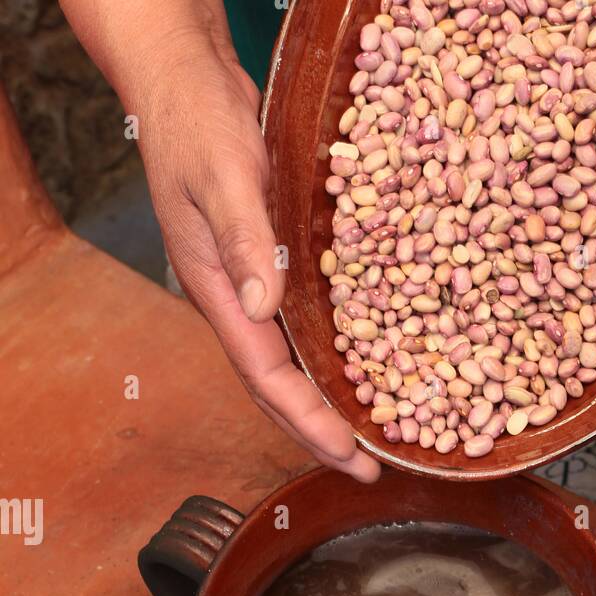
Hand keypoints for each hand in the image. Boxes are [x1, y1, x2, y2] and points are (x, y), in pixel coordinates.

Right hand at [60, 0, 378, 481]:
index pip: (266, 377)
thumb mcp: (221, 175)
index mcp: (218, 294)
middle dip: (318, 435)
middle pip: (275, 390)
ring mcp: (250, 288)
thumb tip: (263, 308)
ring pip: (288, 365)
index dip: (308, 420)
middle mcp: (236, 302)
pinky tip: (363, 368)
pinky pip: (300, 329)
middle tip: (367, 471)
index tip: (349, 453)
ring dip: (325, 405)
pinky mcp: (270, 267)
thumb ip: (244, 239)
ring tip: (371, 437)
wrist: (186, 84)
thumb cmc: (197, 123)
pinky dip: (328, 359)